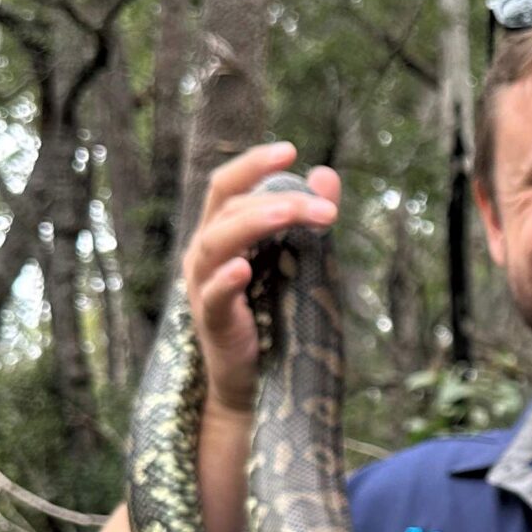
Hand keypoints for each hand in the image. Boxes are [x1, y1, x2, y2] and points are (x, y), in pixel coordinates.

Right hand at [182, 142, 340, 417]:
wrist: (254, 381)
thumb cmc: (272, 316)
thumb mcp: (294, 263)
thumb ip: (306, 220)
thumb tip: (327, 175)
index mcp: (223, 233)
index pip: (229, 186)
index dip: (254, 164)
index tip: (292, 150)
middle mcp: (206, 252)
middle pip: (230, 207)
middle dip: (279, 199)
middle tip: (327, 208)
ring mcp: (203, 285)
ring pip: (218, 242)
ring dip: (256, 224)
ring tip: (291, 214)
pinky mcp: (211, 321)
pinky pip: (214, 295)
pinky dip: (227, 280)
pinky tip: (245, 269)